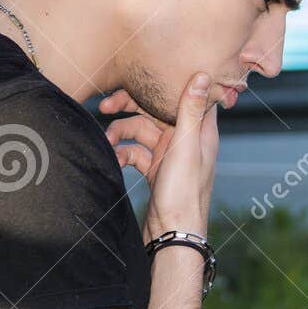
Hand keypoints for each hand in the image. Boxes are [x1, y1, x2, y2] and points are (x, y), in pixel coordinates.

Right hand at [100, 73, 218, 236]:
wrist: (173, 234)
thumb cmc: (184, 194)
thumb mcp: (186, 146)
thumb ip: (190, 110)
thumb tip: (203, 73)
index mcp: (200, 130)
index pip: (184, 94)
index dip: (164, 83)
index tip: (139, 76)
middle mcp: (186, 140)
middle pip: (156, 110)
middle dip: (130, 107)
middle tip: (105, 105)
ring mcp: (170, 155)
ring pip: (141, 131)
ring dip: (121, 133)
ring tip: (106, 140)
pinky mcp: (155, 169)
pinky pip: (135, 152)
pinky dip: (123, 153)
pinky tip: (113, 159)